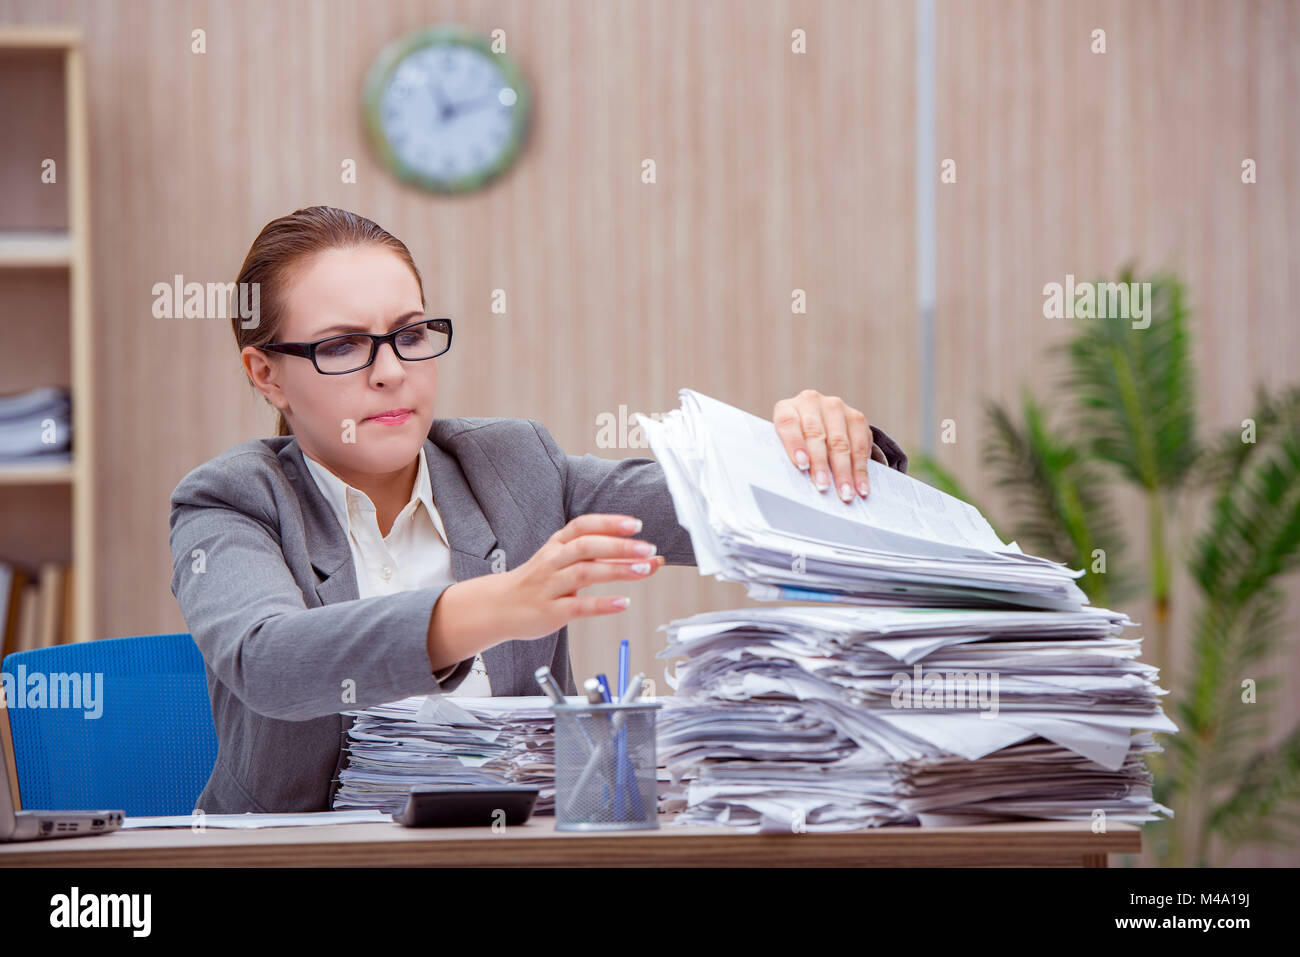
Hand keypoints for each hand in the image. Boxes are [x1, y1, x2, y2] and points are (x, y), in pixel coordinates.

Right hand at [493, 513, 664, 640]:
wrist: (499, 607)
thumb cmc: (539, 582)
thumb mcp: (562, 560)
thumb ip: (600, 557)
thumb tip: (644, 556)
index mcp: (557, 544)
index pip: (583, 526)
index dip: (609, 523)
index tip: (635, 524)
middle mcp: (553, 561)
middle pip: (586, 546)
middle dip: (619, 546)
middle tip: (648, 549)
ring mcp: (550, 586)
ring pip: (584, 573)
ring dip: (616, 570)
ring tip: (644, 570)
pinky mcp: (551, 611)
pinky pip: (578, 606)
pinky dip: (602, 604)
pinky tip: (623, 603)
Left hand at [772, 389, 875, 501]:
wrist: (820, 426)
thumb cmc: (796, 443)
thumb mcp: (784, 446)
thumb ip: (788, 458)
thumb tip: (797, 485)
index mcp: (787, 408)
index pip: (788, 424)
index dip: (795, 444)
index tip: (801, 466)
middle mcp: (811, 402)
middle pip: (816, 435)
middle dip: (820, 464)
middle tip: (823, 487)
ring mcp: (835, 407)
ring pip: (840, 442)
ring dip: (844, 472)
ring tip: (845, 493)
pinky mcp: (856, 417)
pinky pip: (860, 446)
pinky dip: (860, 470)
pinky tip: (861, 487)